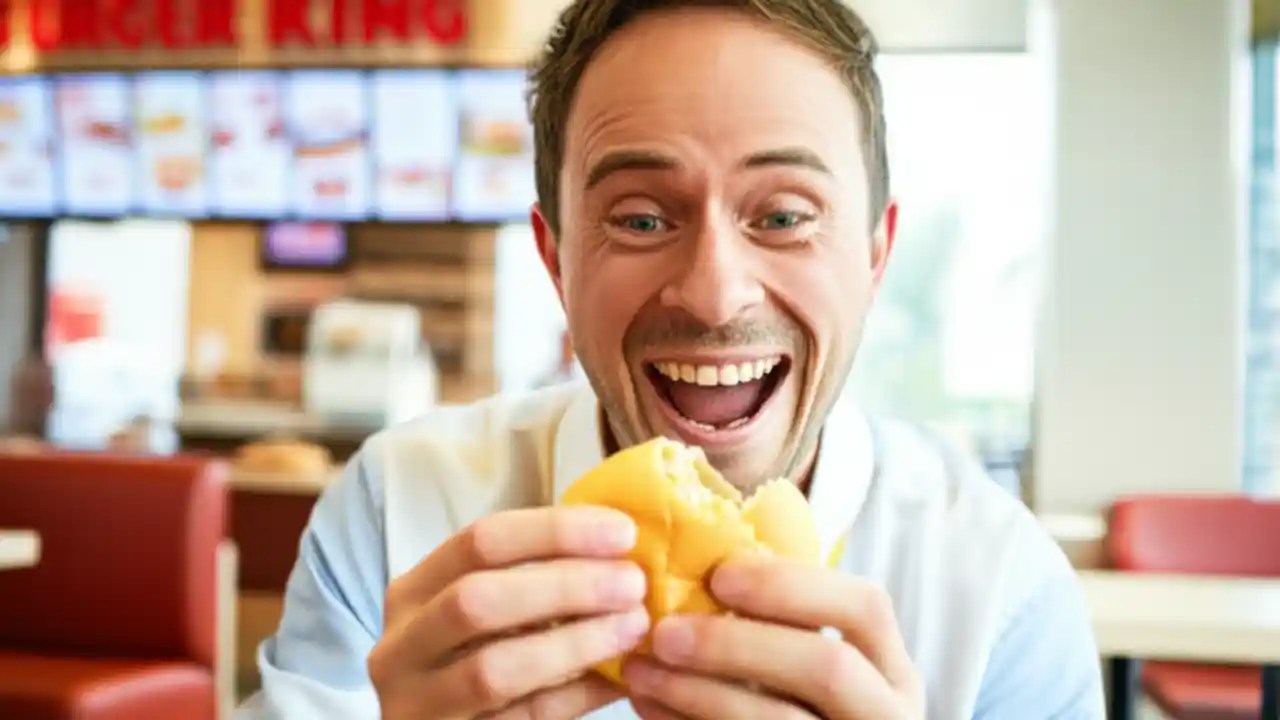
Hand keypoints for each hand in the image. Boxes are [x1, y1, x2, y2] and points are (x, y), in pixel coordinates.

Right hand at [368, 506, 650, 718]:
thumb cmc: (469, 659)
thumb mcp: (478, 610)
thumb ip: (529, 579)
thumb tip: (618, 549)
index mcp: (412, 593)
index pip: (479, 542)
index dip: (554, 531)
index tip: (622, 532)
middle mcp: (401, 647)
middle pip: (477, 600)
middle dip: (564, 585)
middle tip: (632, 583)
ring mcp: (418, 704)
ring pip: (494, 668)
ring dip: (574, 642)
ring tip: (631, 627)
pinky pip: (522, 719)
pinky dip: (575, 696)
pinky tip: (617, 679)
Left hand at [621, 555, 924, 719]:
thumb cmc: (793, 704)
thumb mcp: (808, 665)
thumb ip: (778, 623)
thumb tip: (694, 560)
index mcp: (890, 671)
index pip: (865, 607)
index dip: (791, 586)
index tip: (719, 576)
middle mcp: (885, 715)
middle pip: (828, 668)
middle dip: (738, 645)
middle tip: (664, 632)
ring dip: (699, 692)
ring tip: (641, 672)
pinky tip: (649, 708)